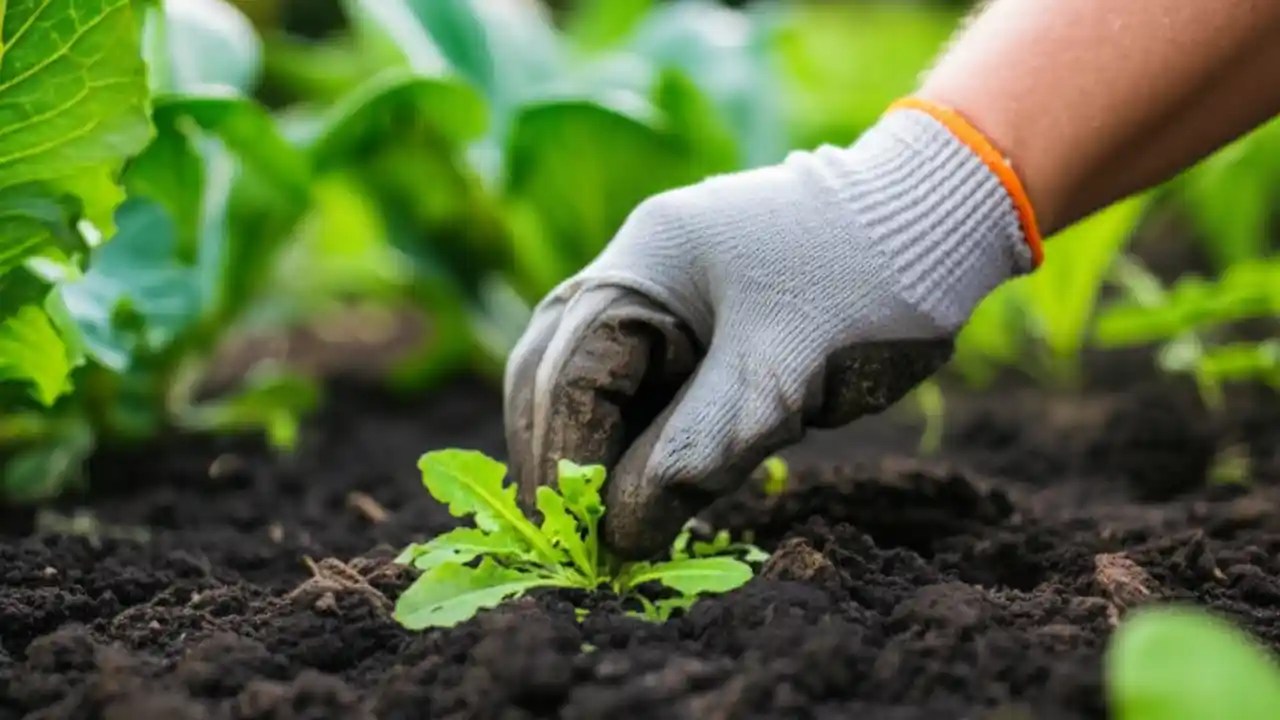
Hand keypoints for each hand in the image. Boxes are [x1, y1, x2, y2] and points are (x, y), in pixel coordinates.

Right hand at [504, 106, 1034, 557]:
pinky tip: (643, 483)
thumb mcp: (778, 378)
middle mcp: (635, 268)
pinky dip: (636, 435)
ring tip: (601, 524)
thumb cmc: (867, 283)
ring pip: (592, 379)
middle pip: (556, 370)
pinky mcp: (694, 317)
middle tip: (574, 540)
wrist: (939, 222)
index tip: (581, 536)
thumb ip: (692, 454)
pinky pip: (642, 382)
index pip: (570, 372)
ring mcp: (661, 289)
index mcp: (644, 262)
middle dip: (560, 456)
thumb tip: (620, 533)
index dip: (567, 458)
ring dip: (592, 449)